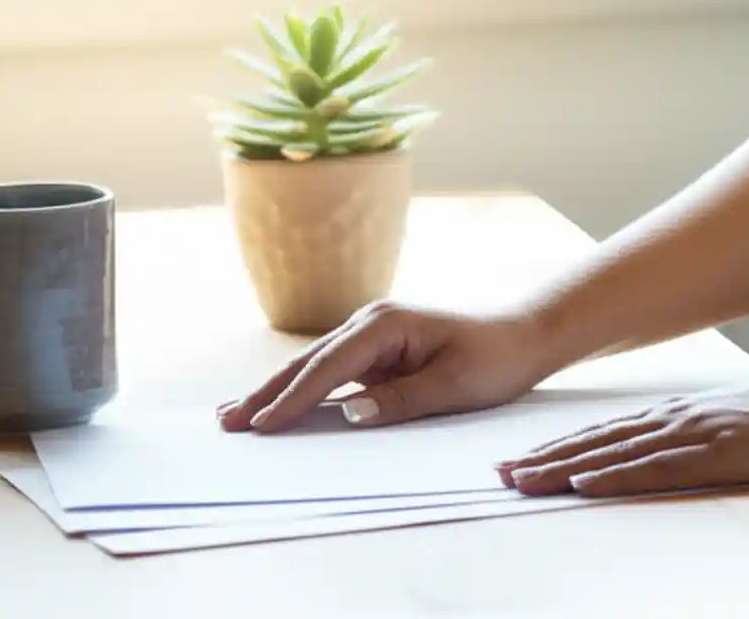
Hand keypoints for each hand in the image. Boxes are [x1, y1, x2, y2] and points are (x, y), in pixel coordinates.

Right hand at [217, 301, 548, 432]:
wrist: (522, 336)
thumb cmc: (494, 360)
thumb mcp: (454, 387)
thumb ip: (402, 401)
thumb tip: (351, 414)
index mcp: (386, 326)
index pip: (329, 368)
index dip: (295, 399)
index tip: (263, 426)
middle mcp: (370, 323)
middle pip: (309, 363)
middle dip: (266, 394)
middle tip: (226, 423)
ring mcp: (369, 335)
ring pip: (313, 367)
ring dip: (274, 391)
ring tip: (232, 415)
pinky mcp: (374, 351)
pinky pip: (329, 373)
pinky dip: (300, 390)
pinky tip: (275, 405)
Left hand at [496, 386, 748, 496]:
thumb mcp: (714, 429)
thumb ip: (676, 441)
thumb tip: (636, 458)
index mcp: (669, 416)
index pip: (599, 434)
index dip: (555, 447)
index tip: (517, 461)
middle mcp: (670, 421)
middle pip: (594, 442)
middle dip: (544, 459)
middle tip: (501, 474)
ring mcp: (691, 436)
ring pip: (614, 454)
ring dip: (565, 468)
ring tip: (525, 481)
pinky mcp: (716, 456)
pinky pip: (657, 469)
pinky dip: (618, 476)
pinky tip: (588, 482)